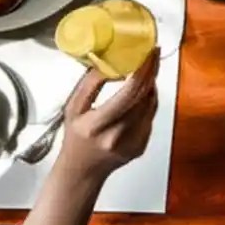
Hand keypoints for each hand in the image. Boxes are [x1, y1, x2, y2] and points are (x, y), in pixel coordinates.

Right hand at [56, 54, 158, 176]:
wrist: (82, 171)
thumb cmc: (75, 137)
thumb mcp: (73, 108)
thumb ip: (90, 84)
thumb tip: (109, 61)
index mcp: (96, 125)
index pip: (128, 93)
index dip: (142, 71)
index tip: (148, 54)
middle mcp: (117, 136)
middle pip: (143, 97)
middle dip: (151, 73)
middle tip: (152, 55)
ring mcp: (132, 143)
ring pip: (151, 105)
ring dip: (151, 85)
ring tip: (147, 70)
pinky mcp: (142, 145)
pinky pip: (150, 116)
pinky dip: (149, 100)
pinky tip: (143, 92)